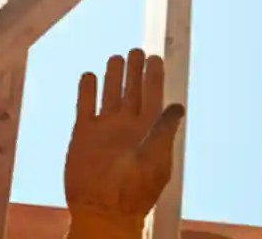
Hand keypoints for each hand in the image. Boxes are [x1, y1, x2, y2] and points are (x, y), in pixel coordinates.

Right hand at [64, 49, 184, 238]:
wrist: (103, 210)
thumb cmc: (134, 190)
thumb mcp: (154, 159)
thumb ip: (164, 130)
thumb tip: (178, 106)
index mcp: (148, 130)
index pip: (153, 95)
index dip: (154, 76)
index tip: (155, 57)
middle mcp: (127, 126)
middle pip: (132, 91)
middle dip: (135, 71)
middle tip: (136, 51)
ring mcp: (105, 130)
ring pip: (110, 95)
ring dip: (114, 77)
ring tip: (116, 57)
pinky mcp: (84, 135)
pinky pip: (85, 106)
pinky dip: (87, 91)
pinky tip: (89, 76)